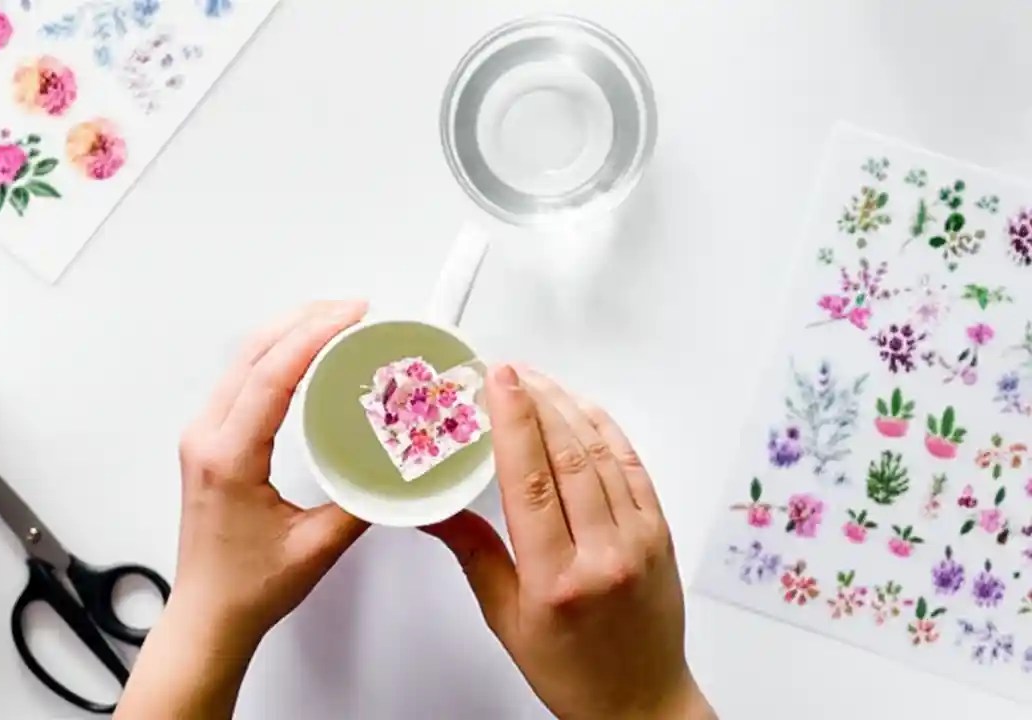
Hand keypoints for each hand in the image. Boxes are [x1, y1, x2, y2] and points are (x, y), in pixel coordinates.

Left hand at [118, 300, 369, 719]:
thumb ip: (362, 503)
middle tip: (353, 309)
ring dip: (288, 332)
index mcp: (227, 459)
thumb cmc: (246, 588)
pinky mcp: (208, 442)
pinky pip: (239, 380)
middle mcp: (206, 439)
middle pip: (251, 353)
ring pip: (242, 361)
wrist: (208, 615)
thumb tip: (399, 468)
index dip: (312, 336)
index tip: (350, 315)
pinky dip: (274, 356)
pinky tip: (303, 354)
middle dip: (304, 319)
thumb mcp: (317, 546)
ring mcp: (202, 437)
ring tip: (335, 321)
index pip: (269, 377)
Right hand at [424, 366, 713, 719]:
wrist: (640, 703)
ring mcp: (638, 540)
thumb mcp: (506, 620)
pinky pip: (632, 466)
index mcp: (555, 579)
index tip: (496, 381)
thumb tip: (436, 510)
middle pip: (566, 455)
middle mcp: (603, 554)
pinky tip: (582, 410)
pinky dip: (605, 430)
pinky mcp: (660, 532)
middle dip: (535, 401)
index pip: (529, 481)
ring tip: (538, 381)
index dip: (512, 420)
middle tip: (508, 371)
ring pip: (601, 452)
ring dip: (568, 406)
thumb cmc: (573, 672)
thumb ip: (474, 554)